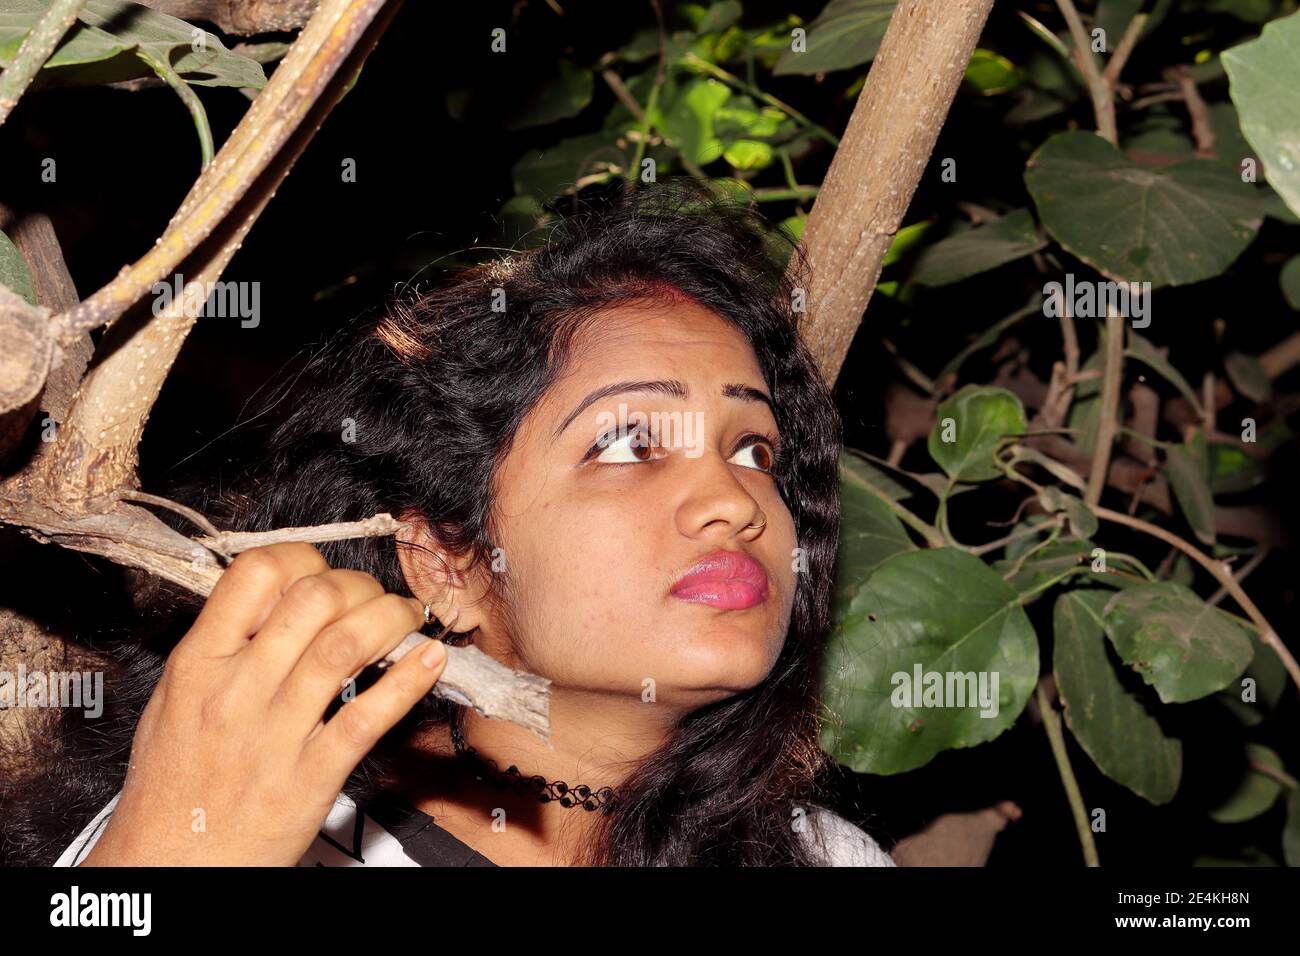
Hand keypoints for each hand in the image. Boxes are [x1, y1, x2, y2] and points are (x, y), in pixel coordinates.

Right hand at [80, 542, 446, 865]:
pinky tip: (430, 660)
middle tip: (372, 597)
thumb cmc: (173, 786)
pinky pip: (369, 717)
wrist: (173, 864)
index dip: (302, 558)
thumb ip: (220, 645)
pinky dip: (408, 682)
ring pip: (345, 646)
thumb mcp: (174, 700)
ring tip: (406, 617)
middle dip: (357, 585)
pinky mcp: (312, 776)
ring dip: (390, 618)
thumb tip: (274, 596)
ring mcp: (276, 734)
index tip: (321, 572)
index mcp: (198, 664)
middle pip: (313, 599)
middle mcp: (237, 691)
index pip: (256, 573)